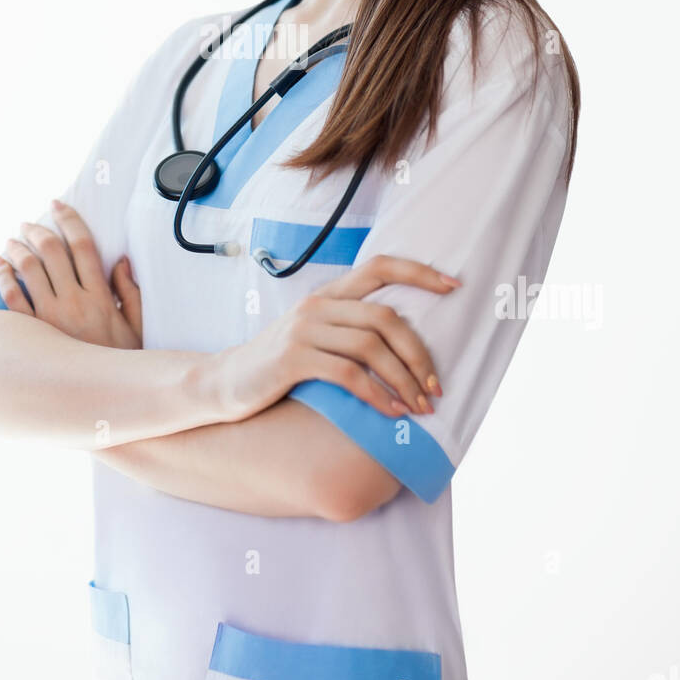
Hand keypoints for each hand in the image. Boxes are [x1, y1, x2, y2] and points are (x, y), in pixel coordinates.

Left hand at [0, 199, 141, 348]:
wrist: (103, 398)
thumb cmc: (121, 363)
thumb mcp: (136, 325)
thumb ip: (130, 292)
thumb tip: (120, 261)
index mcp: (100, 296)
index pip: (83, 245)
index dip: (69, 220)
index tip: (58, 205)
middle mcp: (74, 302)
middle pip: (52, 251)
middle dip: (38, 230)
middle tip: (28, 224)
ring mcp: (50, 318)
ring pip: (28, 270)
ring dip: (17, 249)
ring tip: (12, 241)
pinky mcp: (32, 334)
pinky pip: (12, 300)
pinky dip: (3, 278)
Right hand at [213, 255, 459, 422]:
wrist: (226, 383)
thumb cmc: (279, 365)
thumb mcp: (314, 336)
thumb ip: (349, 328)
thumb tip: (404, 343)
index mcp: (327, 294)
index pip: (380, 266)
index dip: (419, 272)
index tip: (453, 286)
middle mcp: (317, 305)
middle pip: (386, 317)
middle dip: (419, 354)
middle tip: (436, 388)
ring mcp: (303, 330)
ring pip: (372, 347)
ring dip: (404, 380)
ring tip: (420, 407)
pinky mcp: (293, 359)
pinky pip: (349, 375)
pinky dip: (378, 395)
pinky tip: (391, 412)